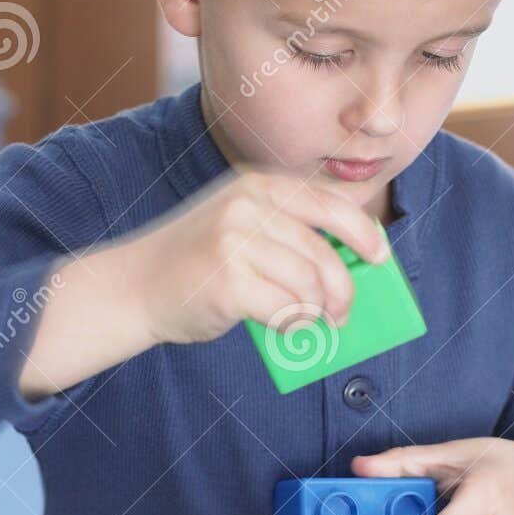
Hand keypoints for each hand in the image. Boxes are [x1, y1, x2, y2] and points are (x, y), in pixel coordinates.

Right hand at [129, 168, 388, 347]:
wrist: (135, 287)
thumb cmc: (195, 263)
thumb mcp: (238, 224)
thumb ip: (283, 233)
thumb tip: (345, 265)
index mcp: (256, 185)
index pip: (327, 204)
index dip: (362, 232)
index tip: (378, 256)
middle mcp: (248, 206)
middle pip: (323, 252)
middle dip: (342, 288)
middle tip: (342, 311)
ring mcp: (236, 243)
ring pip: (307, 284)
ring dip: (317, 312)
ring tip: (313, 323)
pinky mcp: (229, 283)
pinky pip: (285, 309)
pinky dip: (295, 324)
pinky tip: (289, 328)